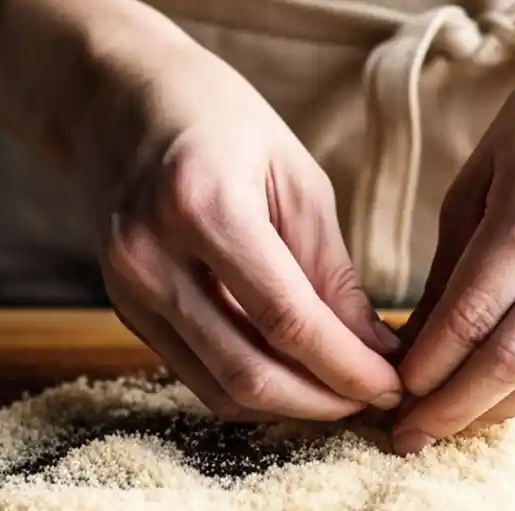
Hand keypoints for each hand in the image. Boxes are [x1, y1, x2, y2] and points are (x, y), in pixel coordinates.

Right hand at [75, 39, 402, 421]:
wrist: (120, 101)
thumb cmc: (221, 122)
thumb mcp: (296, 179)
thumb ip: (333, 272)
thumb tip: (378, 352)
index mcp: (202, 207)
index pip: (286, 320)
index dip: (348, 368)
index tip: (395, 385)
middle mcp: (151, 258)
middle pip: (248, 372)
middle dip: (323, 401)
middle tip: (376, 399)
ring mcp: (128, 290)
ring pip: (220, 390)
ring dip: (291, 406)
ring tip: (343, 393)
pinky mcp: (123, 311)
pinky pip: (197, 376)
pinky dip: (253, 389)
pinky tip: (296, 377)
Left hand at [393, 44, 514, 452]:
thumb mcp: (480, 175)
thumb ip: (451, 266)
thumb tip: (413, 350)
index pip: (475, 307)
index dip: (429, 364)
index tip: (392, 394)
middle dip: (456, 407)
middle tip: (410, 436)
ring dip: (502, 413)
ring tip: (454, 428)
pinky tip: (504, 399)